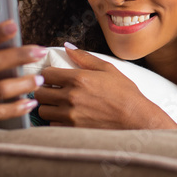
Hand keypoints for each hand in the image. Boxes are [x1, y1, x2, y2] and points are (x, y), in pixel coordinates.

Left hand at [33, 45, 176, 128]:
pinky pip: (52, 124)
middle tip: (54, 91)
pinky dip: (56, 120)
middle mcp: (71, 96)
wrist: (136, 119)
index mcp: (78, 79)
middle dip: (45, 90)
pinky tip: (67, 116)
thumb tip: (67, 46)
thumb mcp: (108, 69)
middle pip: (40, 93)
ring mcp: (70, 115)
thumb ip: (85, 57)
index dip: (48, 75)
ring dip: (48, 106)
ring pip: (43, 110)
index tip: (54, 78)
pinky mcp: (72, 129)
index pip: (46, 74)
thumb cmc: (124, 93)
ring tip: (59, 104)